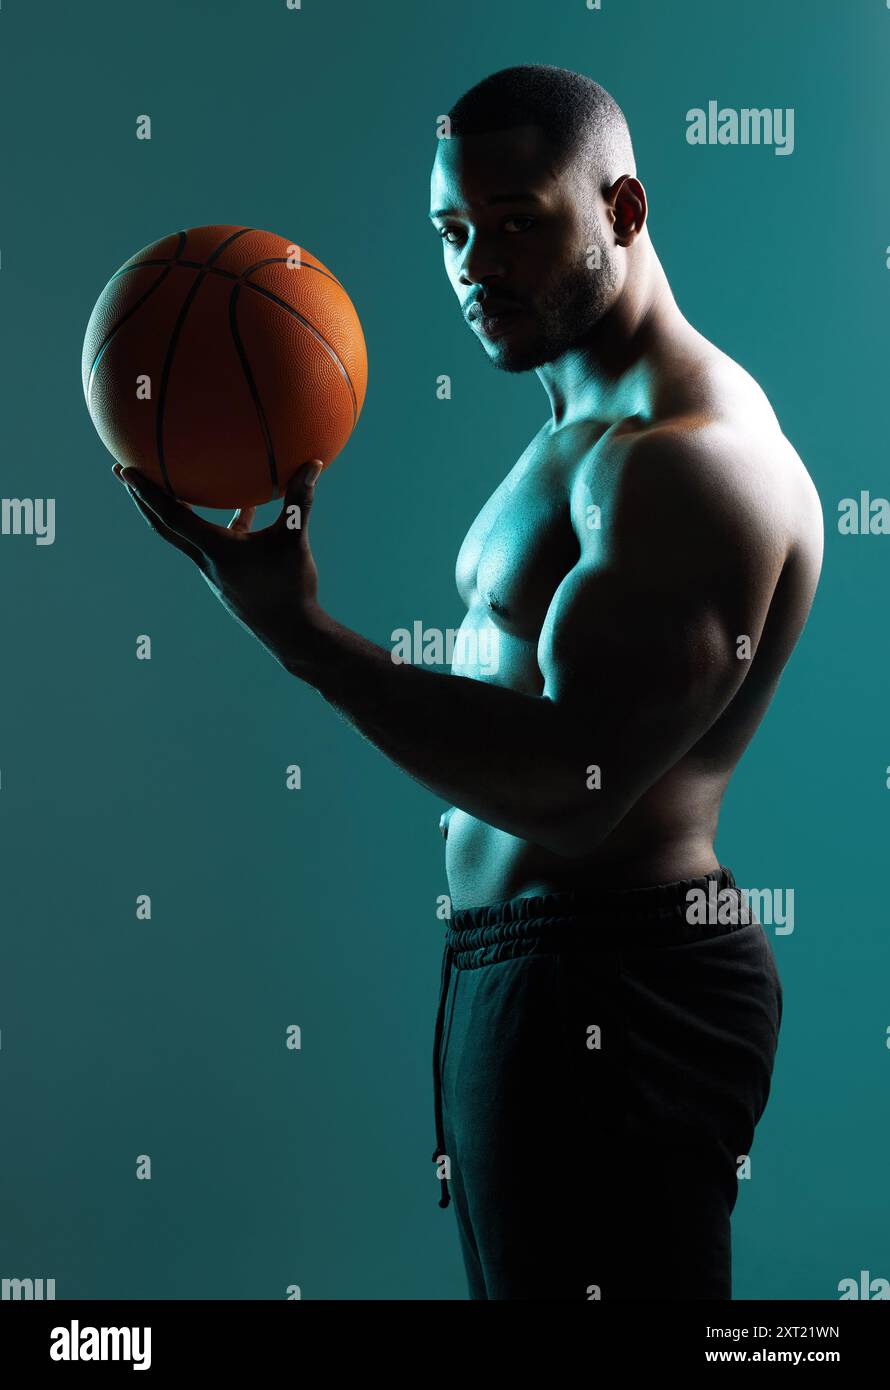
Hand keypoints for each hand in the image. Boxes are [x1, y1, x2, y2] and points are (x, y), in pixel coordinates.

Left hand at [113, 459, 325, 673]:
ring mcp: (215, 570)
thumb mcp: (294, 539)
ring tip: (170, 486)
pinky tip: (243, 509)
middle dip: (141, 499)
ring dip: (173, 510)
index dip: (147, 493)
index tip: (126, 471)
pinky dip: (217, 523)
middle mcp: (206, 560)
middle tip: (123, 472)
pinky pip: (215, 543)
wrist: (291, 633)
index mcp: (215, 549)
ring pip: (186, 535)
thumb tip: (313, 464)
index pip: (171, 517)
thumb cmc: (291, 587)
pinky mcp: (228, 576)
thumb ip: (299, 500)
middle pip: (163, 526)